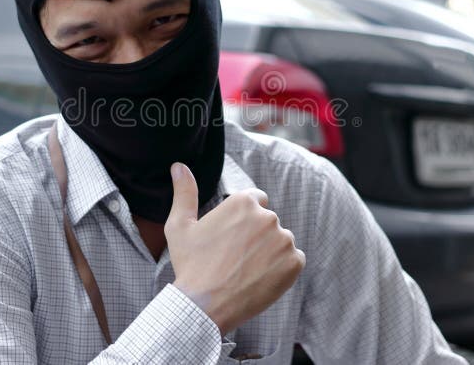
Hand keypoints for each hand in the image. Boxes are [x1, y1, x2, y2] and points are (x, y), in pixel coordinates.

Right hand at [165, 162, 305, 334]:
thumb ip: (184, 192)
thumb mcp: (180, 226)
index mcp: (243, 202)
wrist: (204, 306)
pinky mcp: (294, 263)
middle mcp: (267, 216)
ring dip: (270, 253)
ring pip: (281, 241)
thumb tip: (179, 166)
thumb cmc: (190, 265)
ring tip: (246, 271)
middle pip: (268, 222)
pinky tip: (260, 279)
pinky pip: (294, 260)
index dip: (243, 220)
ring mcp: (283, 240)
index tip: (231, 238)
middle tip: (235, 258)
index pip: (256, 200)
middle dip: (256, 237)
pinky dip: (282, 270)